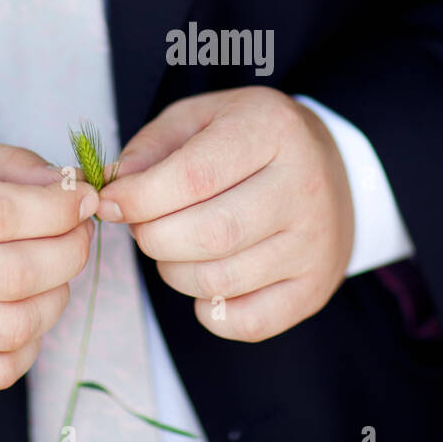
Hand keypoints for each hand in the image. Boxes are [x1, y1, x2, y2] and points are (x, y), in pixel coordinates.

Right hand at [0, 137, 96, 389]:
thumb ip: (12, 167)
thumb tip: (73, 191)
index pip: (3, 214)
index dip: (60, 209)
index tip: (85, 200)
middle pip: (15, 273)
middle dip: (70, 250)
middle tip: (79, 232)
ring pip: (12, 327)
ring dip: (56, 298)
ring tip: (54, 271)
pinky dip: (30, 344)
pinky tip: (28, 310)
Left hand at [98, 87, 353, 341]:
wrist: (332, 167)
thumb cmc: (252, 141)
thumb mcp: (201, 119)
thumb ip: (151, 148)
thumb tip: (115, 193)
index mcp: (272, 131)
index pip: (194, 176)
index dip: (139, 198)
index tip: (110, 204)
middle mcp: (303, 186)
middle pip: (209, 234)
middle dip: (153, 237)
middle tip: (143, 226)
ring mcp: (314, 243)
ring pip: (219, 280)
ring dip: (174, 272)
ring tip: (174, 248)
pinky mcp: (314, 288)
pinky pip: (246, 323)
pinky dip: (209, 310)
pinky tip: (207, 280)